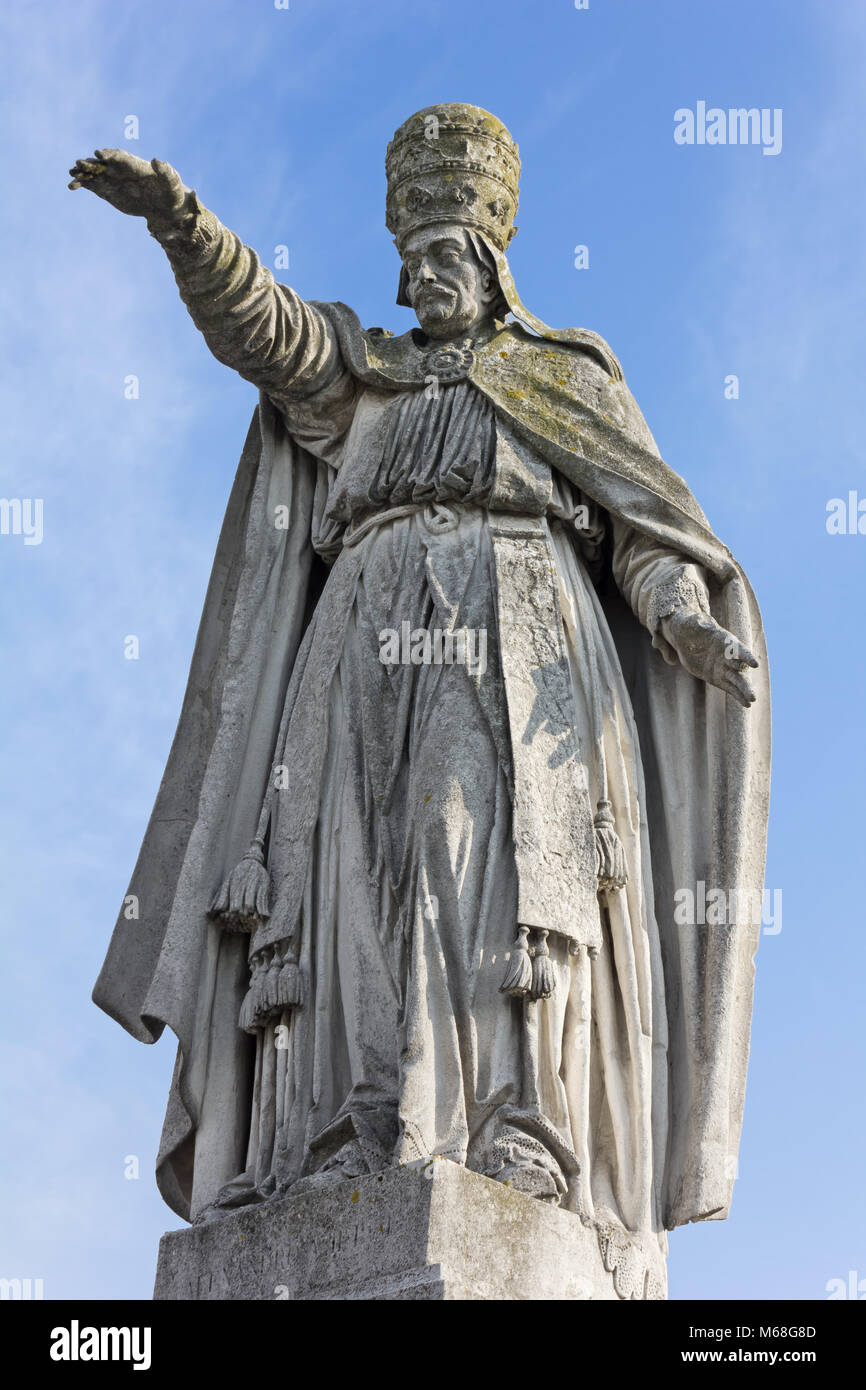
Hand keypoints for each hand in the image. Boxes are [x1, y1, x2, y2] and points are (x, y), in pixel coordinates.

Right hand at [68, 149, 190, 232]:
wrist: (165, 207)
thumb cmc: (170, 191)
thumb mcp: (172, 180)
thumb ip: (165, 170)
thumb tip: (157, 161)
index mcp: (133, 164)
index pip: (118, 156)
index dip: (109, 154)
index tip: (99, 154)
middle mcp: (119, 169)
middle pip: (102, 162)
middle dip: (91, 163)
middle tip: (79, 164)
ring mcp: (112, 179)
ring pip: (93, 173)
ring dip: (82, 173)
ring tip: (71, 175)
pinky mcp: (107, 191)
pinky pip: (91, 185)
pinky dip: (81, 184)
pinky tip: (72, 186)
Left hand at [660, 609, 757, 706]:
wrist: (686, 638)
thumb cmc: (689, 626)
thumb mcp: (691, 623)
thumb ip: (697, 622)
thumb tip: (699, 620)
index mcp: (725, 642)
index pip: (738, 650)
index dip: (746, 656)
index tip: (754, 664)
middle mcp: (728, 657)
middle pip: (740, 670)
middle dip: (745, 681)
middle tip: (753, 694)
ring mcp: (723, 668)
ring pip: (737, 681)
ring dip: (744, 690)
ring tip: (752, 700)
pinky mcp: (717, 678)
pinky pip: (729, 688)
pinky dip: (738, 695)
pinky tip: (746, 704)